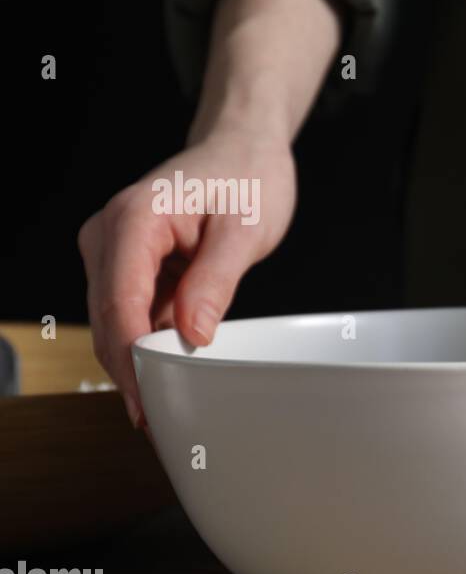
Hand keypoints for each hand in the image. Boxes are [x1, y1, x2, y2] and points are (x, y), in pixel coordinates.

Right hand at [78, 129, 295, 425]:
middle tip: (158, 422)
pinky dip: (148, 344)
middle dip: (129, 371)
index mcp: (134, 219)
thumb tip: (193, 335)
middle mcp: (110, 234)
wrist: (242, 151)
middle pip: (109, 319)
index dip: (130, 357)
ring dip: (136, 363)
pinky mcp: (127, 265)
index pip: (120, 301)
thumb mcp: (245, 230)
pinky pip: (132, 314)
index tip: (146, 399)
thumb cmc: (247, 179)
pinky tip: (168, 376)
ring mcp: (113, 251)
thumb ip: (216, 280)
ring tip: (164, 410)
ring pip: (115, 322)